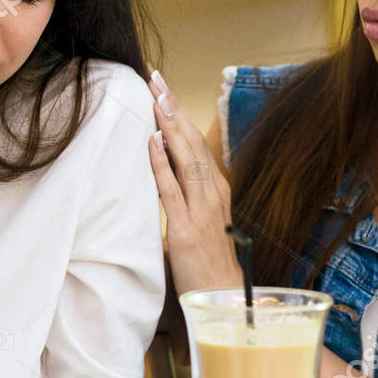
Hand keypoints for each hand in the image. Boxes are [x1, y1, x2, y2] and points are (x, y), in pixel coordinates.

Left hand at [145, 70, 242, 293]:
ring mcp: (200, 210)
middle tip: (156, 77)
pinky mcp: (184, 229)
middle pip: (192, 142)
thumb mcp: (199, 223)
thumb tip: (161, 176)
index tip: (163, 88)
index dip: (180, 114)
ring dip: (169, 125)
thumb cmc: (208, 264)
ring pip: (185, 158)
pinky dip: (161, 163)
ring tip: (155, 96)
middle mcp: (212, 194)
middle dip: (173, 107)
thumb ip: (184, 199)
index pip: (196, 143)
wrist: (224, 301)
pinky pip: (171, 190)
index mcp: (216, 190)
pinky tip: (152, 140)